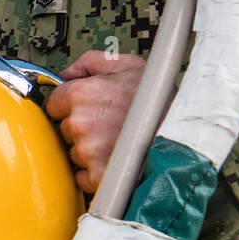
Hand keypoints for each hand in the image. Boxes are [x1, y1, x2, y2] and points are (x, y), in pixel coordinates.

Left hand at [43, 51, 146, 192]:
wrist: (184, 133)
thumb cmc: (159, 100)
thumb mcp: (128, 65)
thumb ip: (91, 62)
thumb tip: (67, 72)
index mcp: (80, 94)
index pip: (54, 103)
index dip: (70, 105)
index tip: (87, 108)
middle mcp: (80, 122)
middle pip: (64, 128)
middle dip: (81, 127)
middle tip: (108, 124)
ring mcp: (87, 151)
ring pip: (73, 152)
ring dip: (89, 150)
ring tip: (116, 141)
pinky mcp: (97, 176)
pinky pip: (82, 177)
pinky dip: (94, 173)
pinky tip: (114, 160)